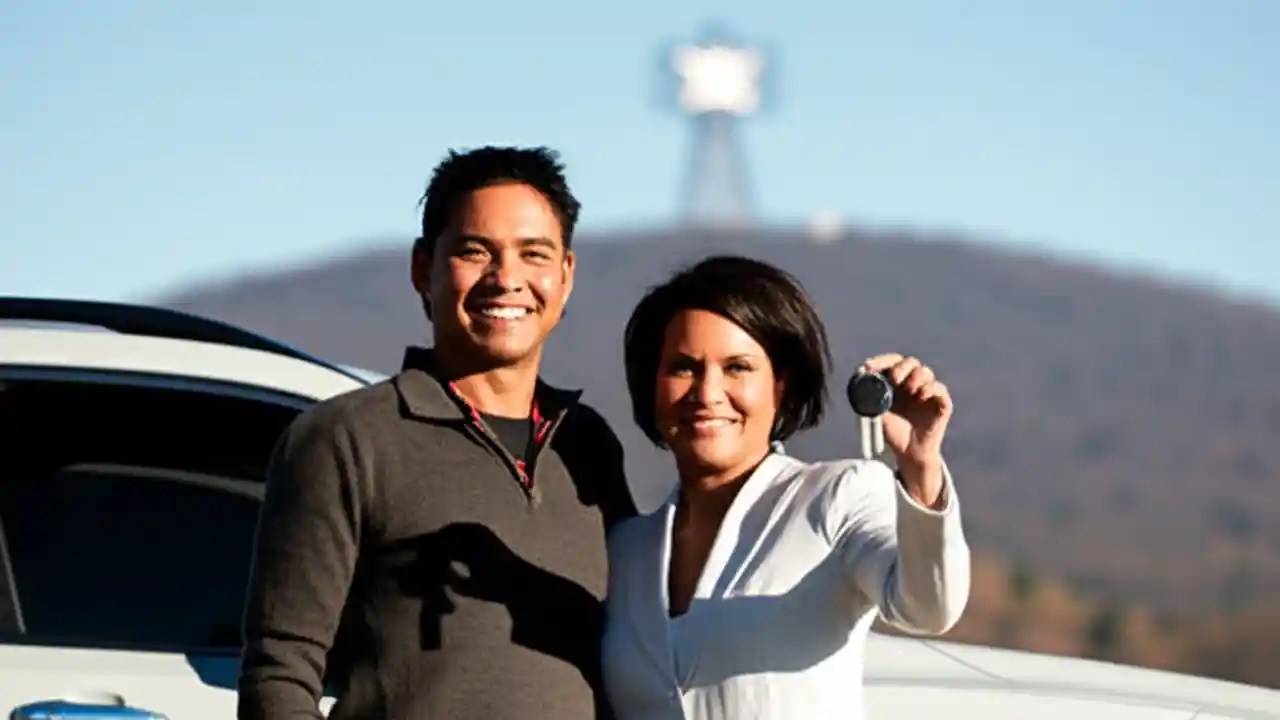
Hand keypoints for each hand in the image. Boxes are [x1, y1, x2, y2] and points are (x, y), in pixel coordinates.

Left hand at [860, 353, 952, 500]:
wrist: (909, 452)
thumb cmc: (892, 431)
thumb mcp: (876, 412)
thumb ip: (869, 396)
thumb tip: (859, 378)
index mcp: (897, 383)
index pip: (892, 362)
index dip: (882, 361)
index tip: (869, 367)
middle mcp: (913, 383)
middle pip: (910, 362)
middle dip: (901, 368)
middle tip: (894, 380)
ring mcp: (928, 392)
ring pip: (925, 372)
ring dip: (916, 377)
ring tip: (910, 391)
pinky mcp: (941, 403)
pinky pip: (940, 388)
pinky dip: (931, 388)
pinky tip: (921, 396)